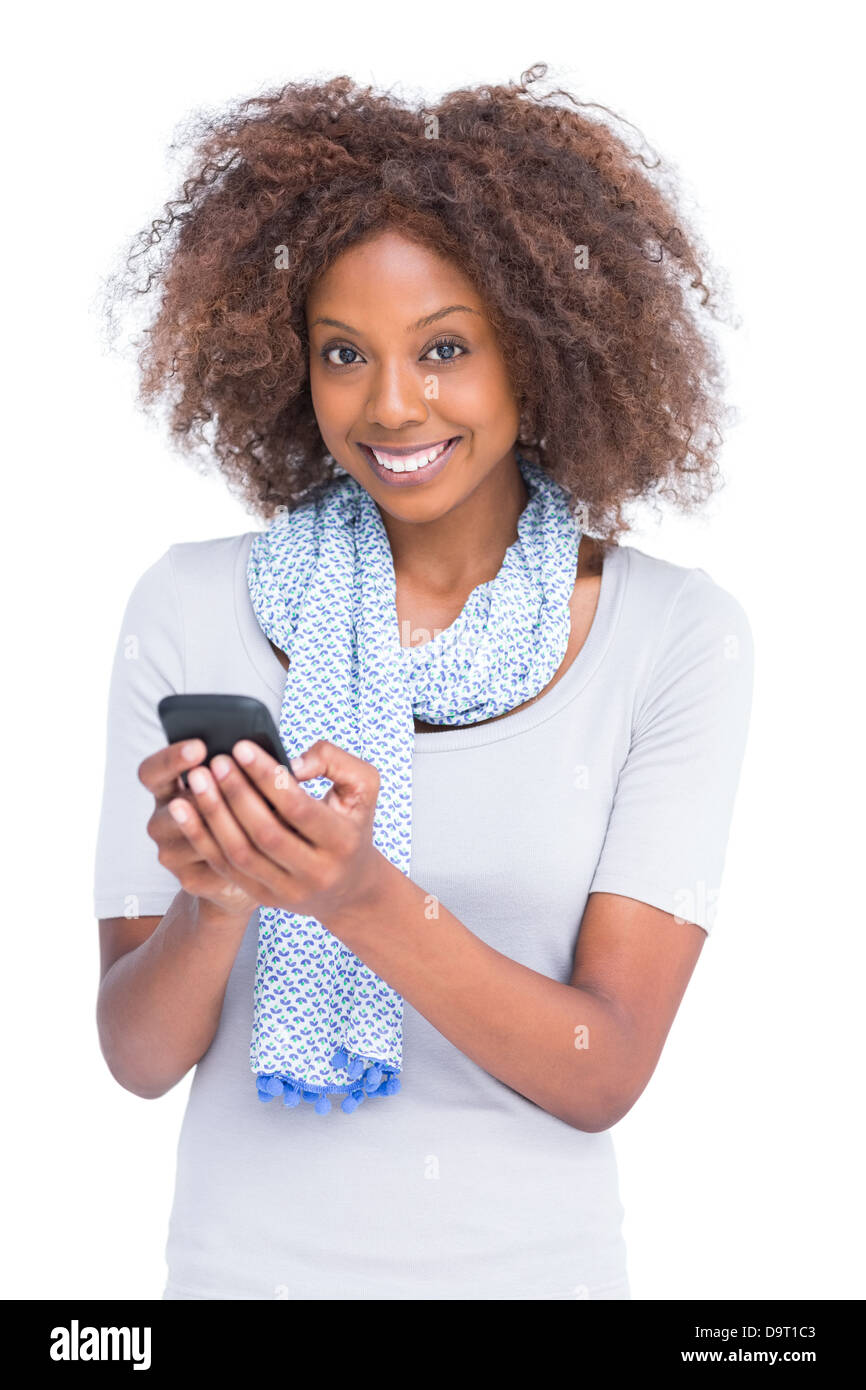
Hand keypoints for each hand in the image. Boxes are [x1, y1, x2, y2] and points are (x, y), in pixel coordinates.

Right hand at [139, 738, 262, 920]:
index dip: (171, 759)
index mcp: (167, 790)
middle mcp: (161, 821)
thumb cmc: (245, 816)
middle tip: (227, 776)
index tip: (200, 747)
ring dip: (228, 824)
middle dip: (204, 793)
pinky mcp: (189, 880)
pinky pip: (215, 863)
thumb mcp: (244, 786)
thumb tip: (292, 765)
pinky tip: (264, 842)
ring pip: (196, 838)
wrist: (246, 871)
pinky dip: (240, 850)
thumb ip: (254, 770)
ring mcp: (171, 854)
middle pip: (172, 807)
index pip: (152, 772)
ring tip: (261, 811)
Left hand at [162, 737, 387, 925]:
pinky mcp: (264, 898)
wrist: (350, 887)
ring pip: (241, 854)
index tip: (241, 748)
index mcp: (343, 842)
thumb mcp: (362, 787)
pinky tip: (184, 810)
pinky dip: (202, 837)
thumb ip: (333, 761)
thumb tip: (290, 762)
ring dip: (213, 815)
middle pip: (266, 833)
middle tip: (215, 762)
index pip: (299, 808)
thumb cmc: (352, 823)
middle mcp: (316, 872)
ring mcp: (288, 891)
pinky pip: (226, 868)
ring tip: (196, 780)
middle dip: (236, 795)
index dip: (267, 778)